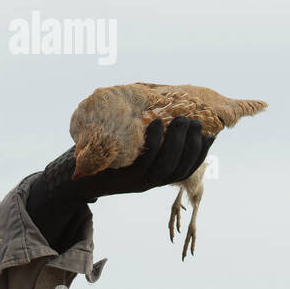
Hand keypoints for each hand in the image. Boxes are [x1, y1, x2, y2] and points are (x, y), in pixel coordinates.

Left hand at [28, 117, 215, 216]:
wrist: (79, 175)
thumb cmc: (108, 153)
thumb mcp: (132, 145)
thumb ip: (149, 133)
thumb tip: (167, 107)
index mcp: (158, 175)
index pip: (188, 167)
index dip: (201, 152)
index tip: (210, 133)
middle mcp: (152, 181)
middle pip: (180, 166)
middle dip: (191, 143)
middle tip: (193, 120)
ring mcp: (139, 181)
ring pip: (167, 165)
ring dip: (177, 141)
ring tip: (180, 120)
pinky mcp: (125, 179)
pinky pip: (146, 162)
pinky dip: (155, 142)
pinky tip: (157, 124)